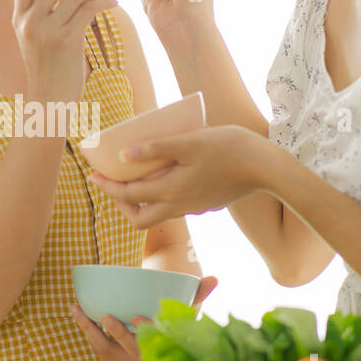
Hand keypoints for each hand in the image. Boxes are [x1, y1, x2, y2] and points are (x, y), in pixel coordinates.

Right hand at [13, 0, 116, 102]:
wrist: (50, 99)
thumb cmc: (48, 67)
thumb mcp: (36, 34)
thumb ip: (40, 3)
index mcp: (19, 18)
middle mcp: (30, 21)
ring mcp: (47, 31)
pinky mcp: (67, 40)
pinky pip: (89, 9)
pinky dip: (104, 2)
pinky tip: (112, 5)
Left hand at [70, 275, 217, 360]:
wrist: (157, 351)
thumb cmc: (171, 327)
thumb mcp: (186, 313)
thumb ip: (199, 296)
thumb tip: (216, 277)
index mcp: (163, 348)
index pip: (156, 343)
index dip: (147, 332)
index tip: (137, 318)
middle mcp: (144, 359)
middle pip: (128, 349)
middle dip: (116, 333)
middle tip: (105, 316)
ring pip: (106, 349)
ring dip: (90, 330)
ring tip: (77, 309)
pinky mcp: (112, 360)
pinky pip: (96, 347)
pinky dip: (86, 330)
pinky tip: (77, 312)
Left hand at [87, 125, 268, 228]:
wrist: (267, 167)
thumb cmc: (229, 148)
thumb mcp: (189, 142)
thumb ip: (156, 149)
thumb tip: (123, 156)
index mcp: (171, 191)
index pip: (128, 196)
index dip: (107, 187)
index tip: (93, 175)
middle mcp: (180, 206)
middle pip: (140, 219)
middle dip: (121, 203)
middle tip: (112, 183)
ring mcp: (194, 207)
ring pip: (158, 214)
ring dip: (141, 200)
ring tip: (135, 177)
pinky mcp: (206, 203)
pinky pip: (175, 206)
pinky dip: (161, 195)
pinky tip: (166, 174)